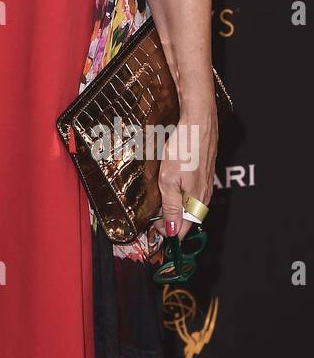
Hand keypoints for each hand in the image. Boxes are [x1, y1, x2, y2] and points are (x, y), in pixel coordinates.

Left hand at [150, 91, 217, 246]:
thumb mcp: (170, 180)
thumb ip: (171, 207)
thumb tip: (171, 232)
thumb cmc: (183, 149)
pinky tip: (171, 188)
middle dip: (170, 222)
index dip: (168, 234)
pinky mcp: (205, 173)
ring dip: (175, 209)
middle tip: (152, 219)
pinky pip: (192, 193)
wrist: (199, 123)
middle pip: (187, 219)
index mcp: (196, 202)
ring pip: (190, 205)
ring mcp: (206, 184)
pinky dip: (180, 196)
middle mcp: (204, 196)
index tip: (153, 232)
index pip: (183, 229)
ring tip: (158, 205)